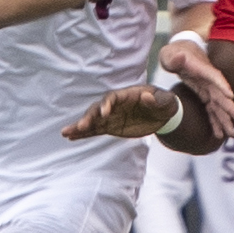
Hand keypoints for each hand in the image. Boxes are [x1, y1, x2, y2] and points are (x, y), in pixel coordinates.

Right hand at [62, 84, 179, 140]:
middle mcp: (116, 105)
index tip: (104, 113)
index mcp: (127, 95)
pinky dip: (83, 133)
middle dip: (90, 117)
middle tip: (82, 126)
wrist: (163, 114)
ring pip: (93, 120)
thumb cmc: (166, 104)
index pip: (113, 97)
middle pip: (99, 109)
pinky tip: (71, 137)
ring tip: (66, 133)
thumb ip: (158, 100)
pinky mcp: (110, 127)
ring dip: (80, 126)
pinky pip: (95, 130)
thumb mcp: (167, 101)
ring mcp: (111, 116)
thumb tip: (147, 97)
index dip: (107, 104)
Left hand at [159, 40, 233, 140]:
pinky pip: (212, 109)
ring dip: (226, 120)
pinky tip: (219, 134)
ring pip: (219, 106)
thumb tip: (179, 56)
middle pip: (221, 95)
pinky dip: (215, 121)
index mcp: (201, 69)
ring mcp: (209, 88)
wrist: (180, 52)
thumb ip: (175, 58)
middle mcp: (209, 80)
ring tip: (233, 135)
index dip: (221, 85)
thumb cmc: (174, 53)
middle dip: (231, 108)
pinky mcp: (206, 94)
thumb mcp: (170, 54)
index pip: (214, 76)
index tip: (231, 96)